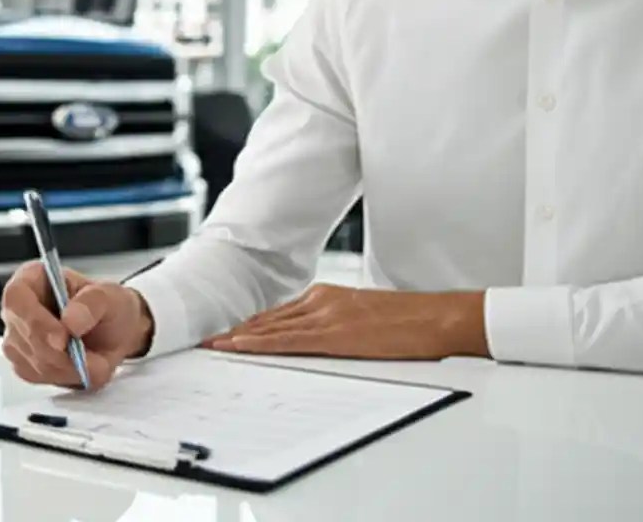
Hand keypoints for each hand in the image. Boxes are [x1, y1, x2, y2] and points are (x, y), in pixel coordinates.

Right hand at [0, 260, 154, 388]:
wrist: (116, 332)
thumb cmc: (108, 306)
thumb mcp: (110, 296)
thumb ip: (91, 303)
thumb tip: (71, 320)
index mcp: (32, 279)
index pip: (16, 298)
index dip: (34, 320)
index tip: (62, 339)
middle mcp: (18, 310)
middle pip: (21, 337)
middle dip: (58, 354)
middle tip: (89, 359)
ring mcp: (18, 339)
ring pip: (32, 362)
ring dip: (67, 368)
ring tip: (95, 360)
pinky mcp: (25, 364)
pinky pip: (40, 377)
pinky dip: (66, 377)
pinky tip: (83, 366)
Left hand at [202, 284, 488, 359]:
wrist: (437, 318)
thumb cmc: (408, 322)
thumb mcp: (363, 319)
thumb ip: (334, 325)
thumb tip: (312, 341)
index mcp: (328, 296)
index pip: (278, 313)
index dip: (248, 325)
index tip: (225, 334)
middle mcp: (321, 300)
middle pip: (267, 318)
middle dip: (235, 330)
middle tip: (205, 341)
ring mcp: (326, 315)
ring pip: (271, 327)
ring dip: (238, 337)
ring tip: (211, 346)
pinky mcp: (335, 333)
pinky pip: (289, 339)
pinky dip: (260, 342)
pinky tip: (240, 346)